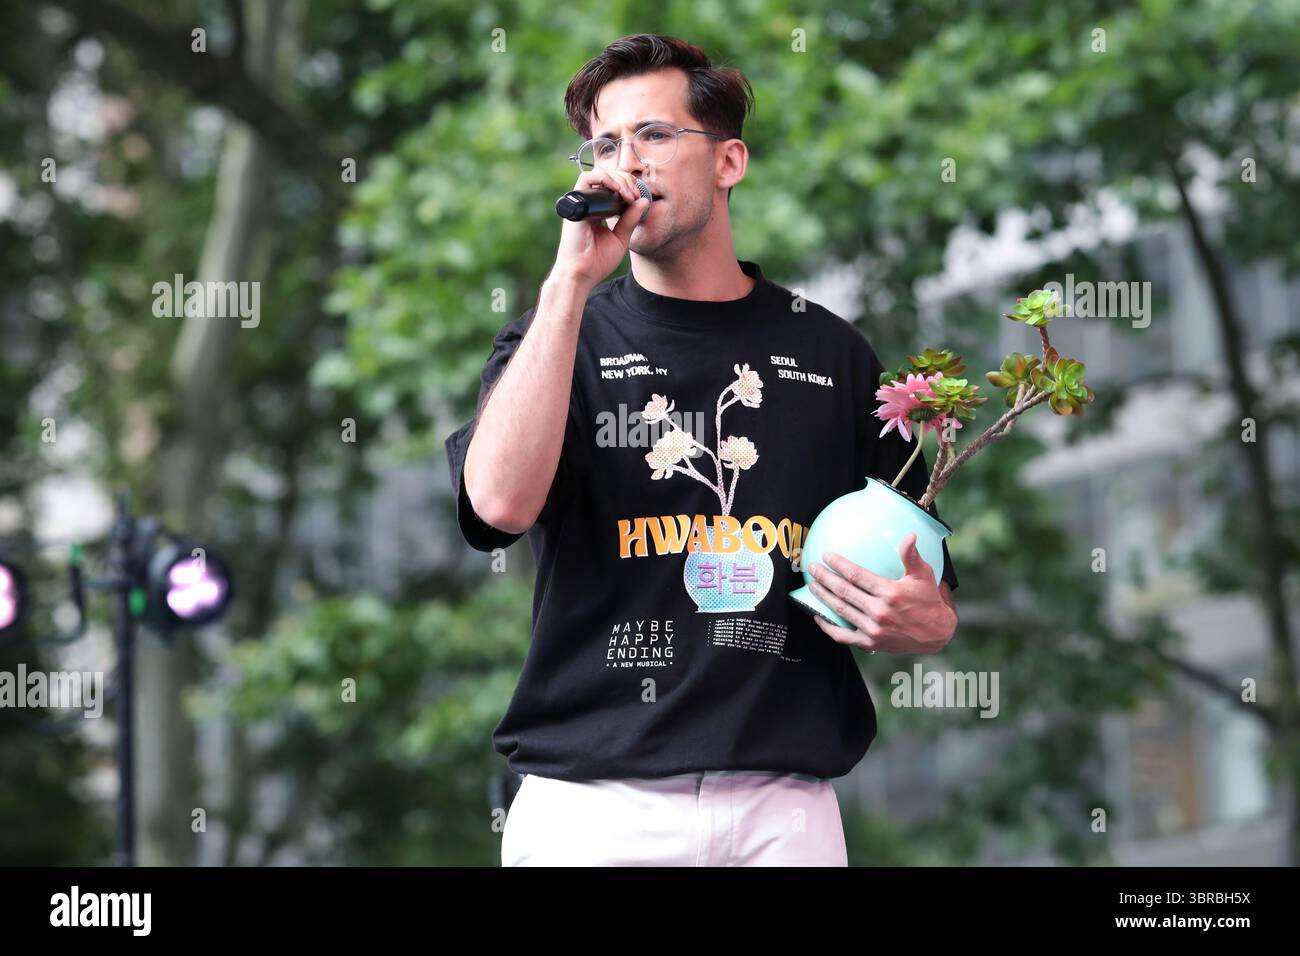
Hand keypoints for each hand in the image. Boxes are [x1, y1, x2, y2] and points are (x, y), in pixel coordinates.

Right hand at [550, 168, 649, 286]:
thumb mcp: (620, 238)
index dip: (628, 187)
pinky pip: (586, 178)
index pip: (613, 188)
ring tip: (629, 194)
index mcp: (598, 212)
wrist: (581, 274)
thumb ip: (630, 219)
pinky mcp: (576, 204)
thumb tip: (644, 200)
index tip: (639, 198)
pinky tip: (617, 190)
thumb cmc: (597, 262)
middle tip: (636, 195)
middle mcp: (589, 205)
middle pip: (608, 178)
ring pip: (599, 174)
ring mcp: (581, 203)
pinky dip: (604, 179)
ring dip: (618, 179)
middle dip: (626, 181)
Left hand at [806, 533, 956, 654]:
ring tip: (812, 586)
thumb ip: (911, 556)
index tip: (826, 556)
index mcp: (890, 593)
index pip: (856, 575)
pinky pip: (843, 636)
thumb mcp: (924, 575)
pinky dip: (828, 626)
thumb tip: (909, 535)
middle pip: (844, 592)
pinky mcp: (871, 643)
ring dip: (823, 597)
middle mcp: (880, 611)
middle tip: (812, 568)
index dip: (839, 564)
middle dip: (825, 578)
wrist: (937, 634)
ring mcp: (873, 629)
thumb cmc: (929, 600)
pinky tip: (818, 616)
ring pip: (841, 610)